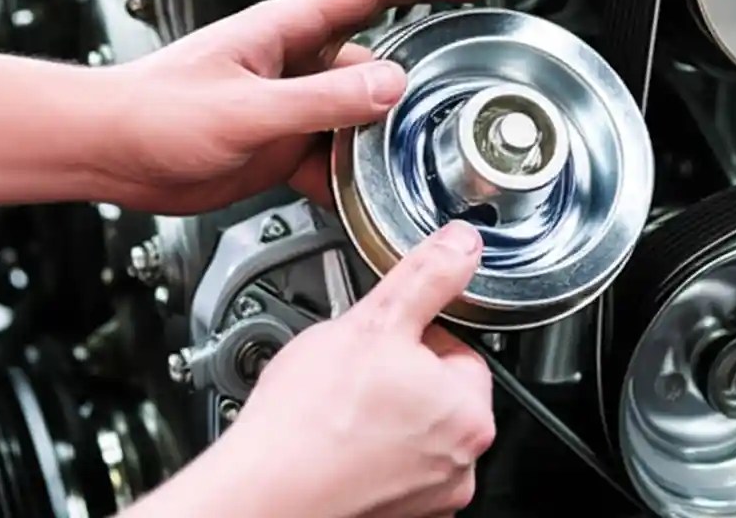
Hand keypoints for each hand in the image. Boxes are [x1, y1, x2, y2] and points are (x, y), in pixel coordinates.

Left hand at [89, 0, 490, 213]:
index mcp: (287, 32)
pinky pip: (331, 161)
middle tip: (443, 121)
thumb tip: (389, 86)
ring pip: (357, 121)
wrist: (111, 152)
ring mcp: (289, 107)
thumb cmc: (154, 110)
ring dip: (379, 146)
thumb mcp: (247, 107)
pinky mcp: (279, 147)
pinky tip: (360, 203)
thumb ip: (320, 100)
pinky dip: (348, 183)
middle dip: (411, 92)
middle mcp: (295, 65)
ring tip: (406, 171)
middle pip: (374, 67)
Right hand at [217, 221, 494, 517]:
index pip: (456, 348)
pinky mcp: (398, 517)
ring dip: (383, 417)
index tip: (377, 342)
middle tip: (352, 375)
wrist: (264, 490)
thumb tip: (462, 244)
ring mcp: (431, 498)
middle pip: (437, 393)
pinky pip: (392, 470)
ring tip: (339, 409)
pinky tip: (335, 443)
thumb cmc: (309, 419)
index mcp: (470, 413)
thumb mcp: (373, 321)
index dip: (410, 335)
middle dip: (398, 377)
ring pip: (413, 433)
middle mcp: (462, 464)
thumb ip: (426, 276)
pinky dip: (370, 457)